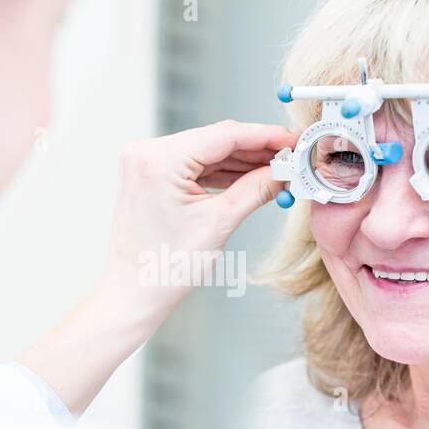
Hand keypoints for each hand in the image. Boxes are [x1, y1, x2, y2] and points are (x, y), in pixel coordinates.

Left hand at [19, 120, 294, 414]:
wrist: (134, 293)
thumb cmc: (165, 267)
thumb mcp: (219, 223)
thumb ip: (256, 189)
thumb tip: (284, 170)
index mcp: (159, 160)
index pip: (224, 135)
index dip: (265, 136)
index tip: (293, 140)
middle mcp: (147, 153)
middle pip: (215, 139)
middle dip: (256, 149)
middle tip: (292, 157)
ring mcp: (146, 163)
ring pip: (207, 152)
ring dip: (241, 160)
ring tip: (277, 170)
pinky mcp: (151, 175)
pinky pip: (194, 165)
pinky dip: (221, 171)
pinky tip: (250, 176)